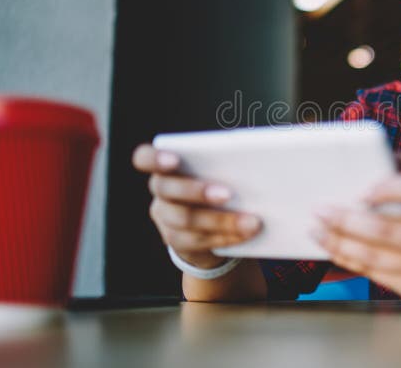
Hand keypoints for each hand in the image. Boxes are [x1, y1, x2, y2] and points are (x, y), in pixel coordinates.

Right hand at [132, 144, 262, 269]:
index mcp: (166, 167)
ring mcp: (165, 219)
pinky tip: (247, 233)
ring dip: (222, 220)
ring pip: (186, 219)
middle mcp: (160, 191)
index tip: (174, 160)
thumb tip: (257, 160)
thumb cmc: (216, 184)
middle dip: (197, 191)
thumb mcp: (217, 171)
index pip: (144, 158)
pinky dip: (227, 236)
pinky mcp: (178, 242)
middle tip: (228, 194)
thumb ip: (224, 164)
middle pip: (167, 189)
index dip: (154, 159)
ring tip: (253, 221)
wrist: (209, 223)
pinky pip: (199, 241)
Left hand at [311, 155, 400, 305]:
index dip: (391, 189)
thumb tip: (373, 153)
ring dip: (339, 242)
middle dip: (347, 220)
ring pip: (375, 257)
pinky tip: (333, 247)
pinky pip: (374, 274)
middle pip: (388, 230)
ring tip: (316, 229)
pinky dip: (348, 259)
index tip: (363, 190)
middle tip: (320, 209)